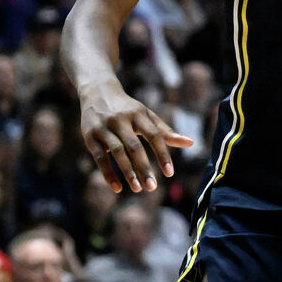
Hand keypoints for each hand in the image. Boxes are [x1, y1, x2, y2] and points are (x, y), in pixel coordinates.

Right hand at [79, 82, 194, 193]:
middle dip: (144, 167)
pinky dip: (108, 174)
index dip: (162, 154)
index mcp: (139, 114)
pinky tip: (118, 188)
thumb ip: (166, 131)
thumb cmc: (128, 109)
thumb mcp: (147, 115)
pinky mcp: (90, 137)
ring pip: (117, 152)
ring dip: (127, 172)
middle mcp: (121, 120)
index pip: (154, 135)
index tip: (169, 173)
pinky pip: (100, 158)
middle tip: (152, 187)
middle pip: (134, 146)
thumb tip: (191, 143)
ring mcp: (104, 128)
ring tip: (138, 189)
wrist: (98, 92)